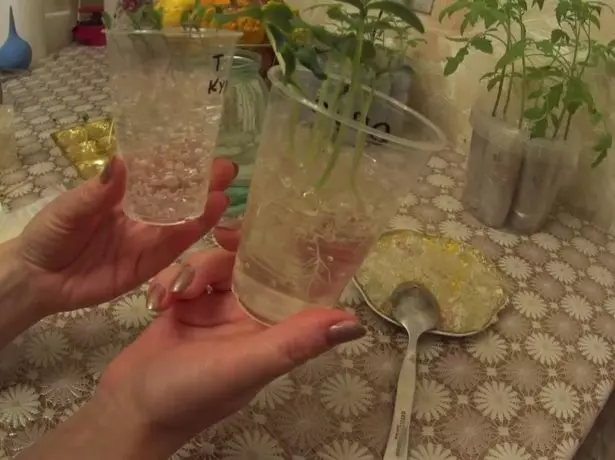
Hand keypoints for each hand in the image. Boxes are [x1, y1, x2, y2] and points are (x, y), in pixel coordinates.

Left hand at [14, 156, 235, 316]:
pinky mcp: (149, 265)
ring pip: (181, 223)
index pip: (157, 175)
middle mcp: (143, 216)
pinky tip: (207, 220)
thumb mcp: (70, 208)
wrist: (39, 279)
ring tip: (223, 194)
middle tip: (227, 169)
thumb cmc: (50, 235)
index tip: (202, 147)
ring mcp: (148, 240)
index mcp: (125, 195)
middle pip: (178, 198)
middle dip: (203, 184)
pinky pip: (172, 248)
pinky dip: (190, 234)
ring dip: (203, 209)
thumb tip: (122, 161)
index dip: (180, 162)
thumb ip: (97, 192)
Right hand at [97, 234, 364, 455]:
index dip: (285, 252)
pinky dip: (170, 280)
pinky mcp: (185, 306)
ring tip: (172, 296)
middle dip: (226, 254)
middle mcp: (247, 316)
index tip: (267, 228)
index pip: (290, 281)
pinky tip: (158, 301)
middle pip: (246, 264)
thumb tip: (354, 323)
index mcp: (272, 329)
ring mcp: (215, 310)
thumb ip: (294, 343)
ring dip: (191, 271)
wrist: (127, 409)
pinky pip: (184, 275)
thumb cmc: (190, 393)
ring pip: (212, 265)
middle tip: (217, 238)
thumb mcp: (246, 367)